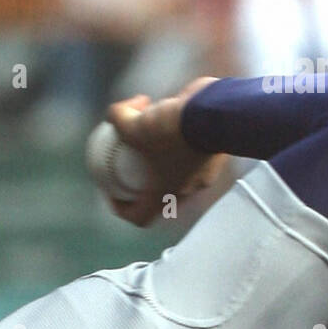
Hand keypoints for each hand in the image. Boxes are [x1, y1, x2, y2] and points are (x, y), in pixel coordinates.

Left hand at [104, 78, 228, 226]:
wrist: (215, 112)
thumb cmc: (172, 130)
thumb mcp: (135, 125)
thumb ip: (118, 119)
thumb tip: (112, 115)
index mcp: (164, 196)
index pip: (139, 216)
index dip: (122, 208)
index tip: (114, 192)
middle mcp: (185, 190)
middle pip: (157, 191)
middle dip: (141, 175)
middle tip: (130, 155)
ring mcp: (202, 174)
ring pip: (176, 169)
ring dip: (161, 152)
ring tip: (151, 126)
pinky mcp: (214, 155)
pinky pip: (191, 152)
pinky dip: (179, 138)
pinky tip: (171, 115)